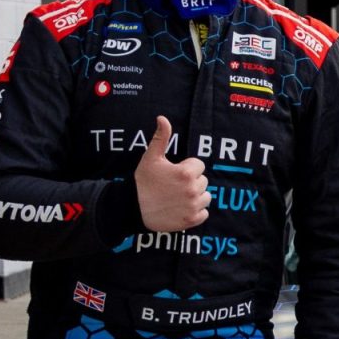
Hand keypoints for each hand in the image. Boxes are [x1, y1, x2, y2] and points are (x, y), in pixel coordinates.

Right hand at [135, 116, 207, 231]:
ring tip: (178, 196)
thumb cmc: (142, 181)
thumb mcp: (150, 157)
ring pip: (206, 196)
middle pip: (203, 181)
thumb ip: (161, 137)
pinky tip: (182, 208)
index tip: (174, 173)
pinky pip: (204, 213)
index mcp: (186, 173)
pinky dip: (196, 211)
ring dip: (196, 196)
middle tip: (173, 186)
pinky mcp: (192, 220)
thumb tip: (162, 118)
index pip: (199, 165)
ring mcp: (193, 206)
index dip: (187, 168)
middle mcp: (193, 189)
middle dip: (191, 181)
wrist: (133, 208)